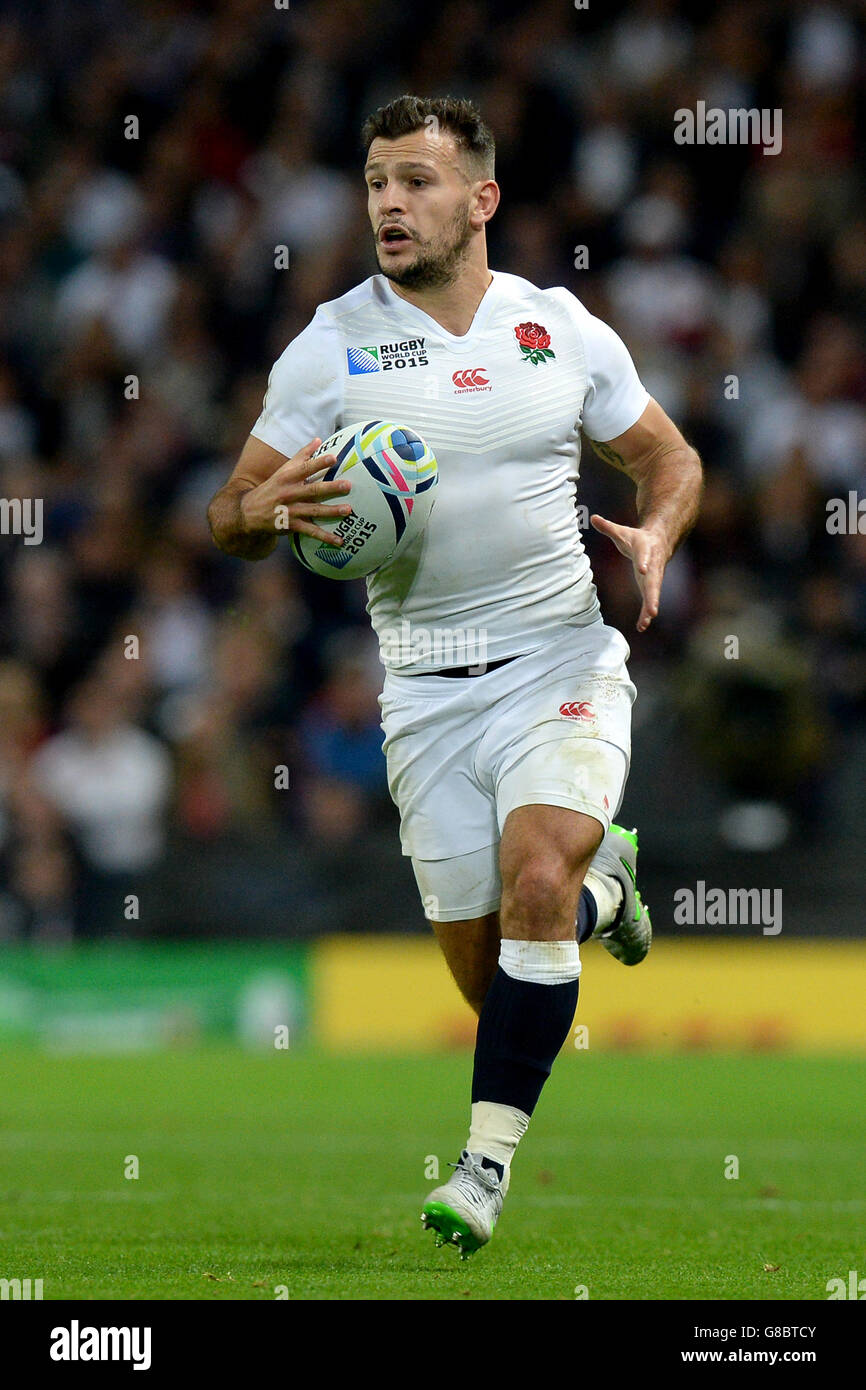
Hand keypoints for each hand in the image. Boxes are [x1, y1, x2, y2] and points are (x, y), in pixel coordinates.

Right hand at [240, 438, 352, 544]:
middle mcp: (289, 493)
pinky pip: (311, 532)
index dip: (319, 463)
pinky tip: (340, 541)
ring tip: (348, 510)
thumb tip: (318, 439)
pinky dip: (326, 537)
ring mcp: (291, 511)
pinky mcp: (292, 526)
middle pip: (312, 490)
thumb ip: (301, 456)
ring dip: (331, 511)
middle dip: (330, 488)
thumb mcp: (283, 471)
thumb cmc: (272, 487)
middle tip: (348, 485)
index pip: (305, 468)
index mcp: (287, 477)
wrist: (249, 513)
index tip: (334, 457)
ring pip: (314, 511)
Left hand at [590, 515, 667, 631]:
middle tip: (653, 609)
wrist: (660, 542)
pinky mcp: (651, 587)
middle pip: (653, 581)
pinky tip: (641, 626)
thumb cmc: (638, 539)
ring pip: (653, 594)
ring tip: (647, 621)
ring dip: (650, 608)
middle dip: (653, 595)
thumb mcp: (622, 532)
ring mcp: (654, 578)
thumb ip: (608, 527)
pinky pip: (650, 602)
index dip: (643, 561)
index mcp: (646, 550)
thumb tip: (593, 517)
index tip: (641, 568)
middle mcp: (653, 566)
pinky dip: (646, 614)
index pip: (644, 556)